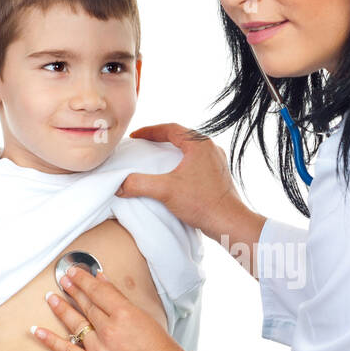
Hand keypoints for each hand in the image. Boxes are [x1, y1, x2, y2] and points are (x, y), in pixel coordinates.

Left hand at [31, 263, 186, 350]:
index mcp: (125, 314)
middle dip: (73, 290)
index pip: (99, 291)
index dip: (84, 280)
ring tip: (51, 298)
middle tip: (63, 280)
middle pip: (86, 305)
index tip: (75, 271)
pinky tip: (38, 330)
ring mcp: (98, 349)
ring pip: (75, 323)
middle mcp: (109, 330)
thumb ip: (122, 300)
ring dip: (61, 308)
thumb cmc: (161, 349)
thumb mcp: (146, 317)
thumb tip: (103, 283)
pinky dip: (50, 340)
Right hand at [116, 122, 248, 242]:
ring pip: (190, 149)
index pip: (170, 129)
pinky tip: (175, 174)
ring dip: (173, 151)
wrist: (229, 222)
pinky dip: (183, 162)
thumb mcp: (165, 191)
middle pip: (181, 136)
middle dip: (161, 139)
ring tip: (158, 157)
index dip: (150, 131)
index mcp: (199, 144)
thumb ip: (140, 184)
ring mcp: (217, 161)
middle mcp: (211, 148)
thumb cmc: (202, 203)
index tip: (135, 137)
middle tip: (144, 144)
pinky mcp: (219, 175)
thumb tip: (120, 185)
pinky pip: (197, 162)